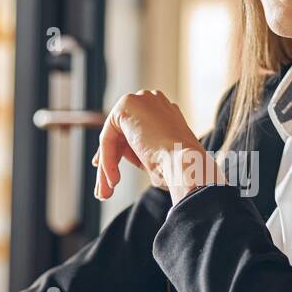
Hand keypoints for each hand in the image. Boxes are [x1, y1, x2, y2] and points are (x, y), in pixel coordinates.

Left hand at [93, 89, 220, 203]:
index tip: (111, 176)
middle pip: (121, 133)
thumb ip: (141, 150)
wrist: (187, 165)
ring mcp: (142, 100)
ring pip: (113, 137)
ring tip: (107, 192)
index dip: (119, 153)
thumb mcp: (158, 160)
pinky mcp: (127, 105)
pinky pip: (109, 137)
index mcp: (166, 112)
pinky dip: (108, 160)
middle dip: (109, 161)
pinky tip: (113, 179)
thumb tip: (123, 153)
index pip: (135, 132)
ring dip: (108, 166)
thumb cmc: (178, 170)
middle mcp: (154, 101)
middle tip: (104, 190)